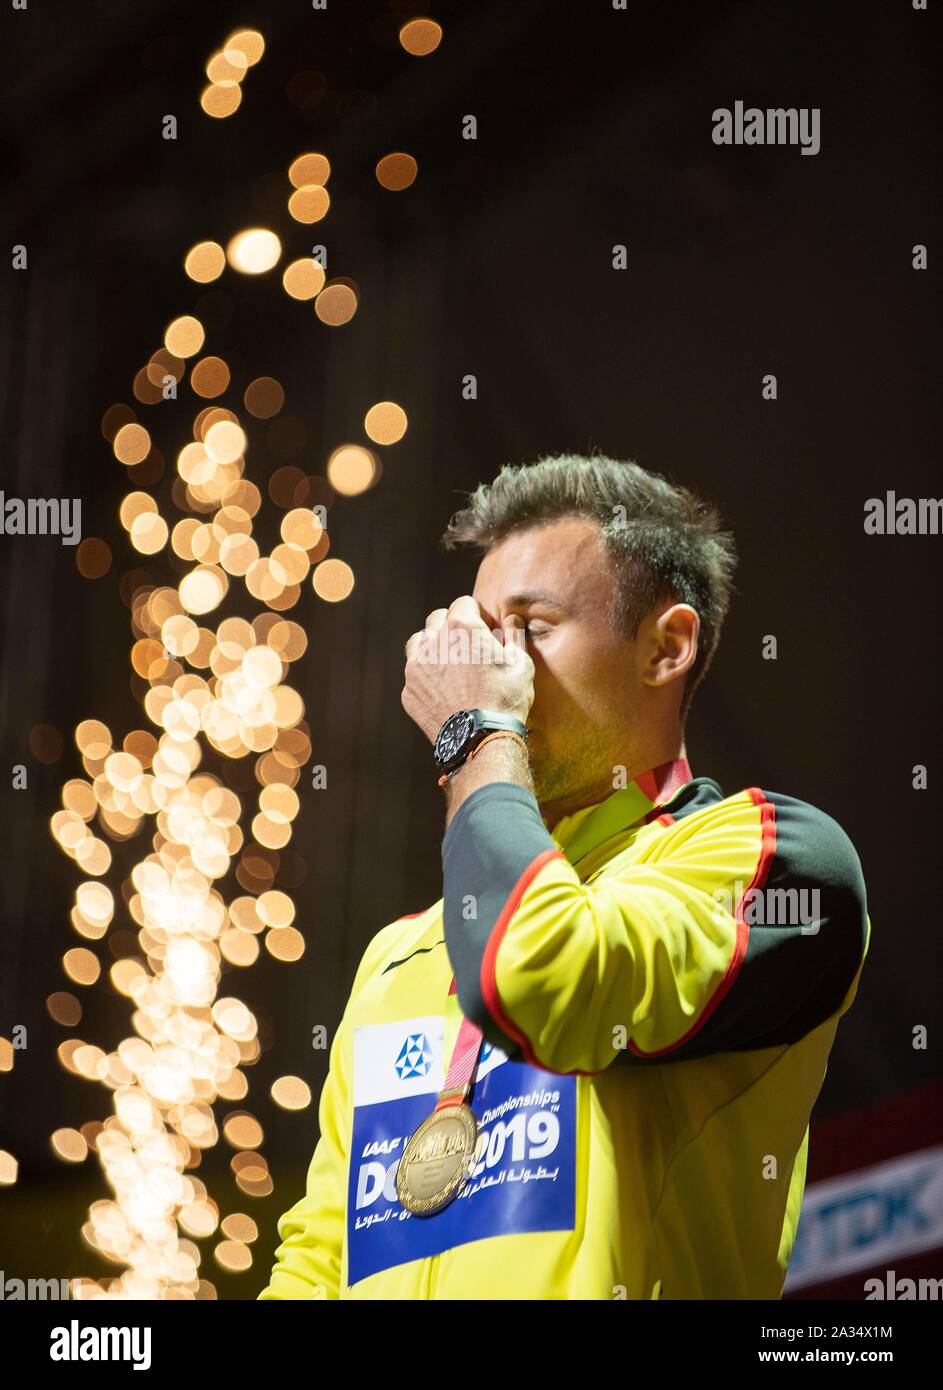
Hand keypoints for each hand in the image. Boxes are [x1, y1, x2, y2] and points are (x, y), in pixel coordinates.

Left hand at [402, 595, 534, 742]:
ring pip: (420, 642)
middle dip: (453, 626)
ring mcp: (416, 667)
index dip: (478, 614)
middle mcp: (433, 641)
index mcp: (462, 627)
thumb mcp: (521, 663)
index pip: (464, 603)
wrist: (479, 740)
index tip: (486, 629)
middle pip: (438, 619)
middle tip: (469, 646)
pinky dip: (427, 675)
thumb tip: (511, 619)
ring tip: (451, 663)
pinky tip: (444, 689)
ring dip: (434, 646)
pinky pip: (416, 673)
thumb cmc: (505, 699)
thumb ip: (513, 635)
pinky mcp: (409, 690)